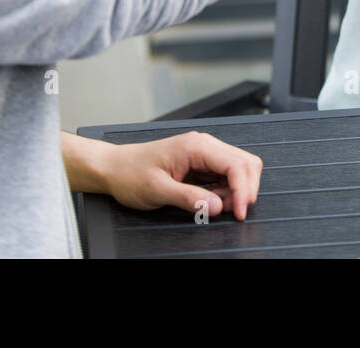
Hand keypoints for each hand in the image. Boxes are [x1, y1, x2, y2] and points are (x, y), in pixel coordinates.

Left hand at [102, 132, 262, 220]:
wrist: (113, 168)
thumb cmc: (130, 173)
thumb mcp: (157, 190)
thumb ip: (189, 198)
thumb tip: (217, 207)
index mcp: (196, 146)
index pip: (237, 165)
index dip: (243, 190)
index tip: (239, 213)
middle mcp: (204, 146)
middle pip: (246, 164)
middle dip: (245, 190)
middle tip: (232, 213)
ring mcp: (204, 154)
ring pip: (239, 170)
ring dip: (235, 192)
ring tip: (214, 207)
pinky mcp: (201, 164)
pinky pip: (225, 176)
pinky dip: (226, 192)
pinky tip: (210, 201)